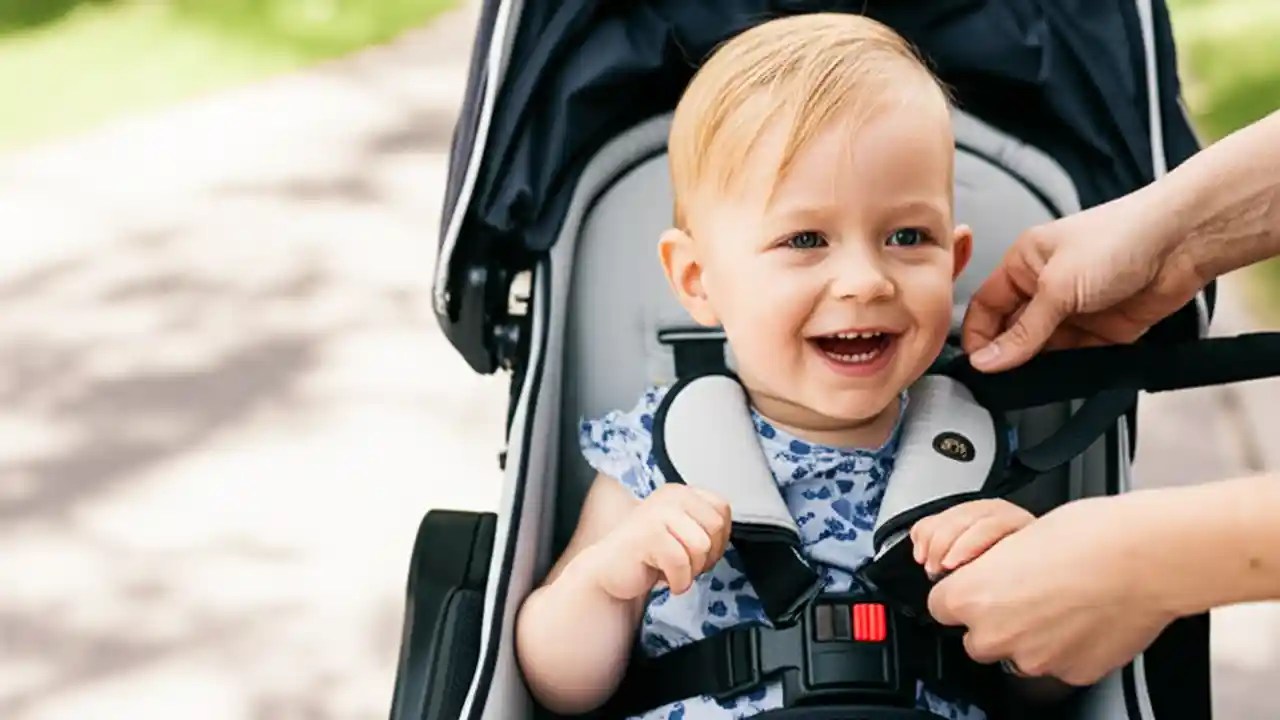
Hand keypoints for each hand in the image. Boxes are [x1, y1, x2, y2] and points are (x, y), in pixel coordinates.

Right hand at [581, 484, 731, 600]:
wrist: (611, 571)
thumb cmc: (649, 555)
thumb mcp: (682, 531)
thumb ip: (704, 526)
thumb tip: (726, 533)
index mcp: (681, 492)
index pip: (722, 508)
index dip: (720, 537)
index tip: (702, 551)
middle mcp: (670, 496)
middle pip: (715, 527)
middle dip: (706, 555)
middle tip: (685, 564)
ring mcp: (657, 513)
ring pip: (701, 546)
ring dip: (691, 570)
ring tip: (672, 570)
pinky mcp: (647, 535)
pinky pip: (681, 563)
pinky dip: (677, 581)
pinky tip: (663, 579)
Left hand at [926, 494, 1177, 684]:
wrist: (1144, 557)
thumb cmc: (1087, 535)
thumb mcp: (1013, 536)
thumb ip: (985, 569)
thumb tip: (978, 577)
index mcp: (972, 596)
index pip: (940, 606)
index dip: (962, 591)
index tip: (979, 584)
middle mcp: (996, 634)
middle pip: (976, 637)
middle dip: (994, 619)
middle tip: (1025, 593)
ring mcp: (1034, 658)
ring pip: (1016, 654)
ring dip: (1029, 636)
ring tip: (1059, 603)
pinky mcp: (1071, 673)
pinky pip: (1056, 663)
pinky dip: (1065, 647)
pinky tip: (1083, 618)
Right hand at [960, 189, 1207, 372]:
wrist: (1182, 243)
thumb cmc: (1118, 239)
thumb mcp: (1057, 286)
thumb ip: (1023, 330)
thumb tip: (986, 361)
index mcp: (1024, 262)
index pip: (986, 306)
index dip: (979, 336)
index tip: (977, 366)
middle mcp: (1044, 286)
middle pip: (1012, 330)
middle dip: (1005, 355)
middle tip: (999, 382)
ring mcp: (1073, 310)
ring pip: (1041, 348)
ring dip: (1035, 366)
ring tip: (1026, 383)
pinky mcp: (1100, 331)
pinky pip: (1072, 358)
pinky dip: (1065, 370)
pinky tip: (1057, 378)